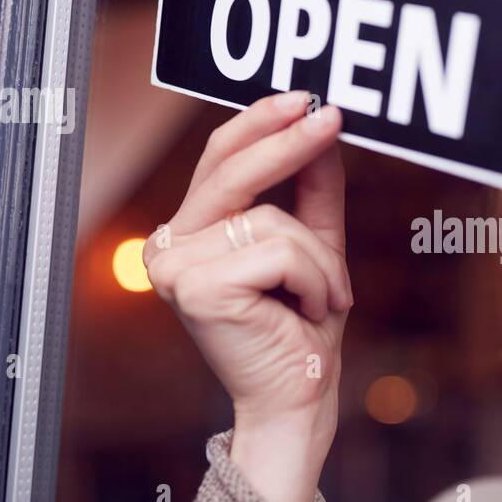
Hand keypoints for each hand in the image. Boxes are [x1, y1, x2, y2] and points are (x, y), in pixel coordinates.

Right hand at [143, 90, 350, 501]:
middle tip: (330, 116)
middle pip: (231, 169)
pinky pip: (281, 250)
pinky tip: (307, 312)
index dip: (260, 123)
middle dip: (287, 141)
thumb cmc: (301, 330)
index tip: (307, 100)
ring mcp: (177, 268)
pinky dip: (314, 279)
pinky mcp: (200, 289)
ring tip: (323, 298)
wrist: (297, 401)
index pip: (219, 159)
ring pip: (272, 218)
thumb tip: (320, 123)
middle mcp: (171, 247)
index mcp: (189, 233)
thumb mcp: (314, 246)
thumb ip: (312, 189)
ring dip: (319, 258)